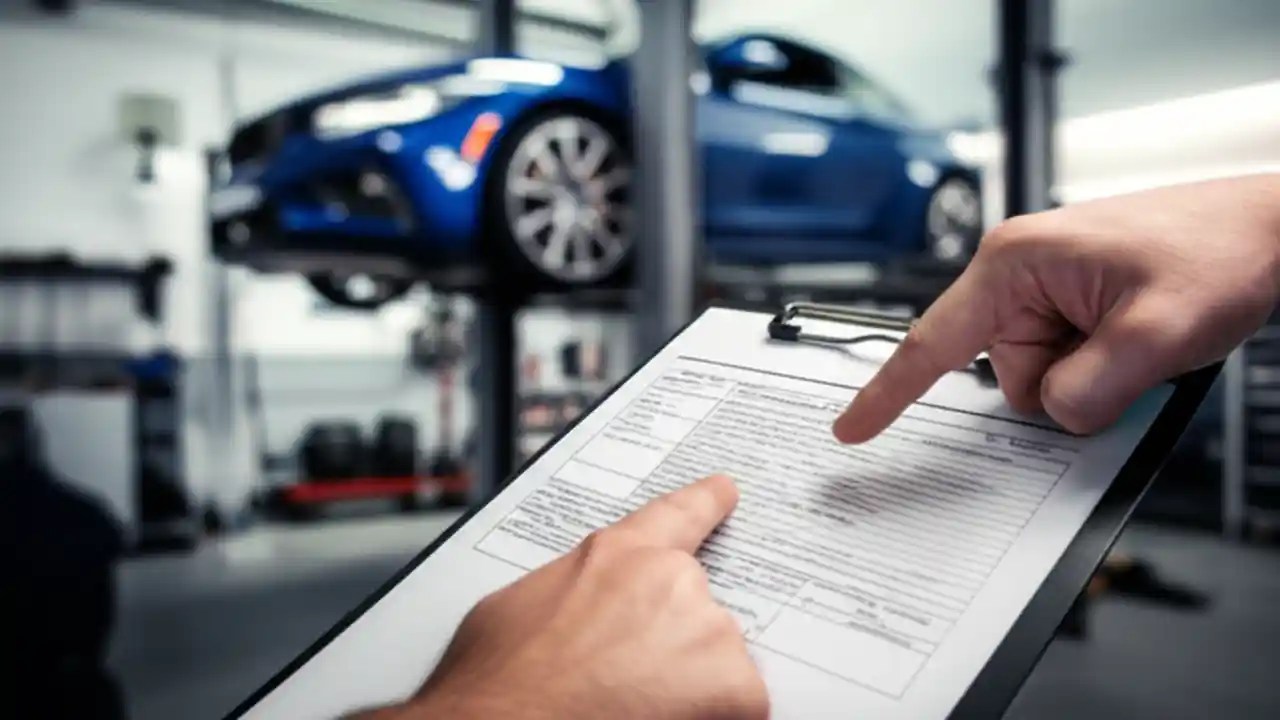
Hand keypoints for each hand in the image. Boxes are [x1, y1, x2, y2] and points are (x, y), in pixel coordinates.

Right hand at [388, 475, 766, 719]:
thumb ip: (572, 593)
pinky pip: (737, 703)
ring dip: (683, 682)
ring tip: (628, 706)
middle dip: (666, 641)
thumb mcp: (517, 608)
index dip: (706, 502)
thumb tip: (576, 615)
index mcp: (617, 555)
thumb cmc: (498, 684)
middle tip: (623, 677)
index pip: (678, 514)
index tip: (724, 491)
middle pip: (690, 607)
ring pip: (712, 658)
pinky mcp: (734, 684)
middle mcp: (671, 581)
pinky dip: (708, 716)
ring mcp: (708, 630)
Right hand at [834, 174, 1279, 440]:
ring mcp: (1050, 290)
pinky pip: (1071, 365)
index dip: (888, 393)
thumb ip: (1090, 389)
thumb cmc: (1219, 248)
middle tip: (1126, 354)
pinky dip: (1106, 369)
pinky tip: (1141, 340)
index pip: (933, 342)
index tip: (852, 429)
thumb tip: (1056, 416)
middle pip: (1010, 376)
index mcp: (1015, 263)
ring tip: (1144, 337)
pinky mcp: (1076, 304)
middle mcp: (1022, 273)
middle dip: (1066, 386)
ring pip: (1044, 379)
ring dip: (1093, 378)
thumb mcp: (1157, 332)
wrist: (1274, 228)